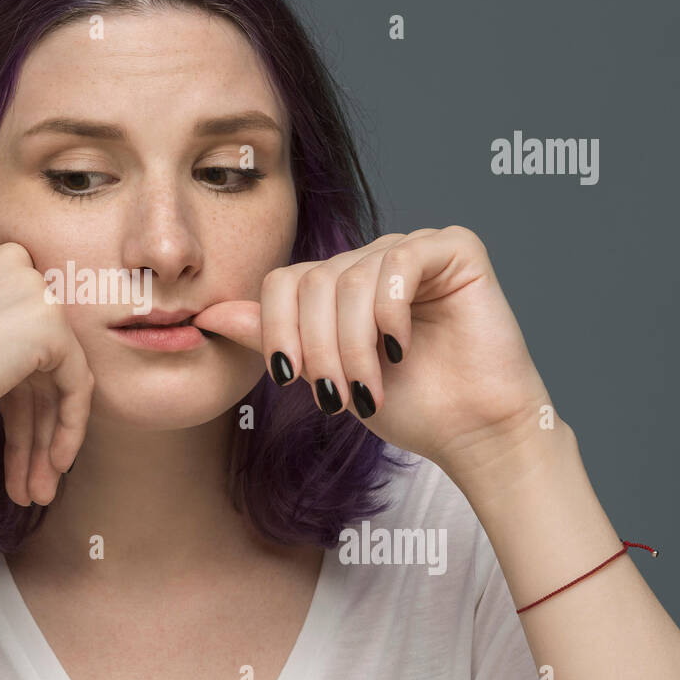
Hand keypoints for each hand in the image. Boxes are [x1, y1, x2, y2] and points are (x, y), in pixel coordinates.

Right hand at [0, 241, 92, 506]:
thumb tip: (35, 379)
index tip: (17, 447)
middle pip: (37, 360)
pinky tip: (54, 466)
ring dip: (46, 439)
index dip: (20, 399)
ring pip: (58, 376)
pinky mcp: (49, 322)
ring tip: (38, 493)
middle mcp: (11, 264)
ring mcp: (32, 289)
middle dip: (35, 428)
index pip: (17, 336)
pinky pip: (75, 383)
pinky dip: (68, 428)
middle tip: (32, 480)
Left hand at [190, 226, 554, 481]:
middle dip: (317, 348)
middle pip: (312, 282)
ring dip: (352, 345)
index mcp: (338, 282)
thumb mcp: (323, 373)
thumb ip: (272, 337)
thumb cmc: (406, 404)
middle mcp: (372, 258)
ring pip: (350, 279)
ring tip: (369, 388)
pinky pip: (398, 262)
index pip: (282, 282)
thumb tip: (208, 315)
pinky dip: (390, 313)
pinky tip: (402, 348)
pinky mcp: (455, 248)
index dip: (278, 331)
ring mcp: (413, 249)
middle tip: (336, 397)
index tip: (288, 381)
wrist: (471, 431)